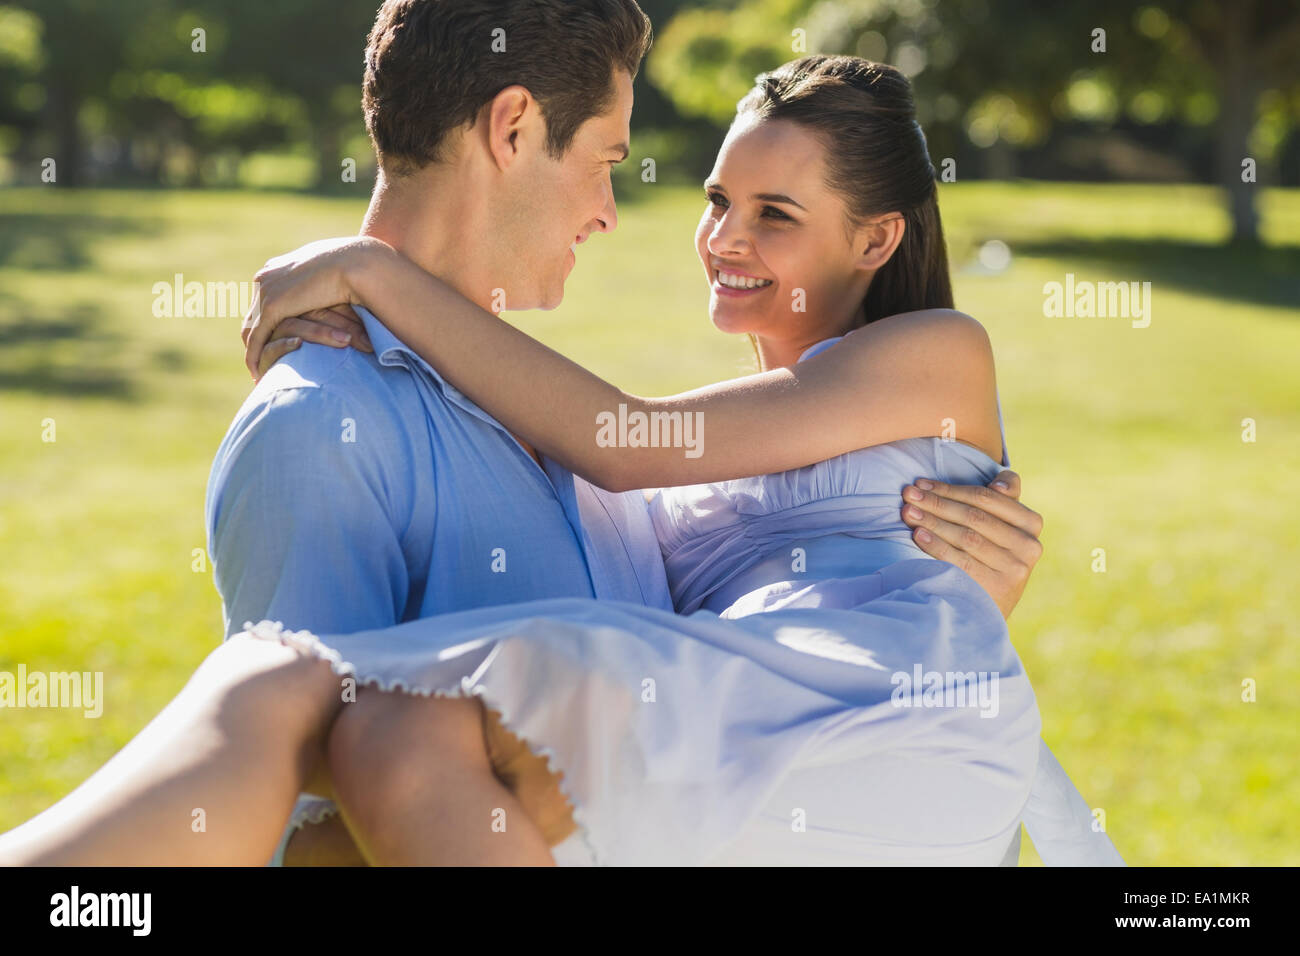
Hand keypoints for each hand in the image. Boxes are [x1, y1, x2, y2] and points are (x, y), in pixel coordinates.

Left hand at [242, 236, 393, 379]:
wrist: (355, 262)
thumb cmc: (354, 269)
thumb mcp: (331, 279)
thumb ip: (321, 289)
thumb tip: (331, 297)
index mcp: (278, 269)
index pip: (263, 300)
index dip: (265, 322)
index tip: (272, 340)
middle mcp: (266, 278)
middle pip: (252, 315)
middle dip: (255, 339)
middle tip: (260, 361)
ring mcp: (266, 291)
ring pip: (251, 329)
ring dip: (254, 352)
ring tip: (259, 372)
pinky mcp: (272, 307)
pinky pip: (257, 338)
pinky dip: (255, 357)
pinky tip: (260, 373)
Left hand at [899, 469, 1043, 619]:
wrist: (988, 608)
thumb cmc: (990, 557)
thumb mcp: (1001, 527)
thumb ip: (1003, 499)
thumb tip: (995, 483)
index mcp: (1031, 523)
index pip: (986, 498)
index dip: (950, 489)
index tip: (921, 483)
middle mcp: (1028, 546)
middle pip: (973, 517)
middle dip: (936, 503)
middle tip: (908, 495)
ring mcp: (1015, 569)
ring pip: (966, 537)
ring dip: (932, 521)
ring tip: (908, 512)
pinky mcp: (998, 588)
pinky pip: (960, 561)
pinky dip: (937, 546)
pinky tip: (918, 535)